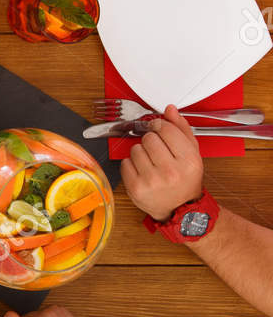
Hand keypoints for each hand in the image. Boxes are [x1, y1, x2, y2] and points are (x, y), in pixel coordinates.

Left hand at [119, 105, 204, 219]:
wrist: (179, 207)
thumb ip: (181, 129)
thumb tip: (170, 109)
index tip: (158, 128)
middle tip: (157, 151)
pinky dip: (130, 164)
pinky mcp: (136, 188)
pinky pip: (124, 163)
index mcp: (189, 161)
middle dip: (151, 141)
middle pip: (149, 138)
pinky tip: (142, 171)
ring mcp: (152, 181)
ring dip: (140, 153)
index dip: (159, 125)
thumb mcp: (192, 153)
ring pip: (135, 149)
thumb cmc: (185, 179)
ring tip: (151, 162)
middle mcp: (171, 172)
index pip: (165, 129)